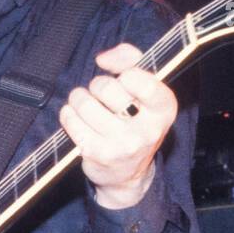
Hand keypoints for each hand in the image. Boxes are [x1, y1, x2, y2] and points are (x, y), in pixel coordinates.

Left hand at [58, 43, 176, 209]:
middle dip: (98, 85)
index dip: (125, 72)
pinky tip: (77, 119)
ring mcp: (122, 144)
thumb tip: (104, 58)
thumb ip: (130, 61)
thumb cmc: (134, 121)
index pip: (142, 81)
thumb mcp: (144, 91)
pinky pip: (71, 120)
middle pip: (107, 87)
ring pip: (84, 102)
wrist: (129, 174)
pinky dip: (69, 114)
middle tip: (102, 96)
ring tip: (87, 106)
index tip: (123, 79)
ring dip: (80, 99)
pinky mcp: (98, 154)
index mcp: (164, 109)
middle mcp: (148, 130)